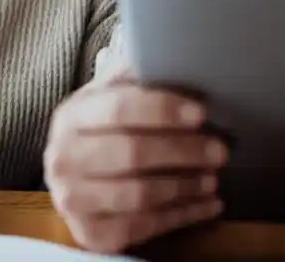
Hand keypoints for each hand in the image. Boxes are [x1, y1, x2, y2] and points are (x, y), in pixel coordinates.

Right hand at [44, 71, 226, 252]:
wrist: (72, 180)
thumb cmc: (99, 133)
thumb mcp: (106, 99)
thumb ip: (133, 78)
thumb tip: (173, 51)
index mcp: (71, 116)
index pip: (118, 109)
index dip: (163, 110)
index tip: (201, 112)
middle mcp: (64, 158)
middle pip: (131, 153)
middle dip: (182, 151)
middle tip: (220, 150)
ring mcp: (73, 200)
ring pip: (139, 195)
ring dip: (185, 186)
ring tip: (215, 178)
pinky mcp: (91, 234)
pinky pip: (143, 227)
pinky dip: (182, 216)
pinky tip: (208, 205)